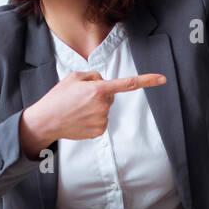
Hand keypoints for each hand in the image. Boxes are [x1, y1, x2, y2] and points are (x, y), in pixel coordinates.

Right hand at [20, 70, 166, 156]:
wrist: (46, 121)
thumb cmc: (58, 97)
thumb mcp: (74, 77)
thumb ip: (94, 76)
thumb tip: (104, 83)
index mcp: (99, 89)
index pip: (128, 84)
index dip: (147, 80)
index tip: (162, 79)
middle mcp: (103, 106)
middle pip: (109, 95)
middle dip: (98, 94)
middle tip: (78, 97)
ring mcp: (102, 120)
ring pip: (104, 108)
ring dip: (93, 107)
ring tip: (75, 109)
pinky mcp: (99, 131)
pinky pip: (100, 120)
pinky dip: (91, 118)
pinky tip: (78, 118)